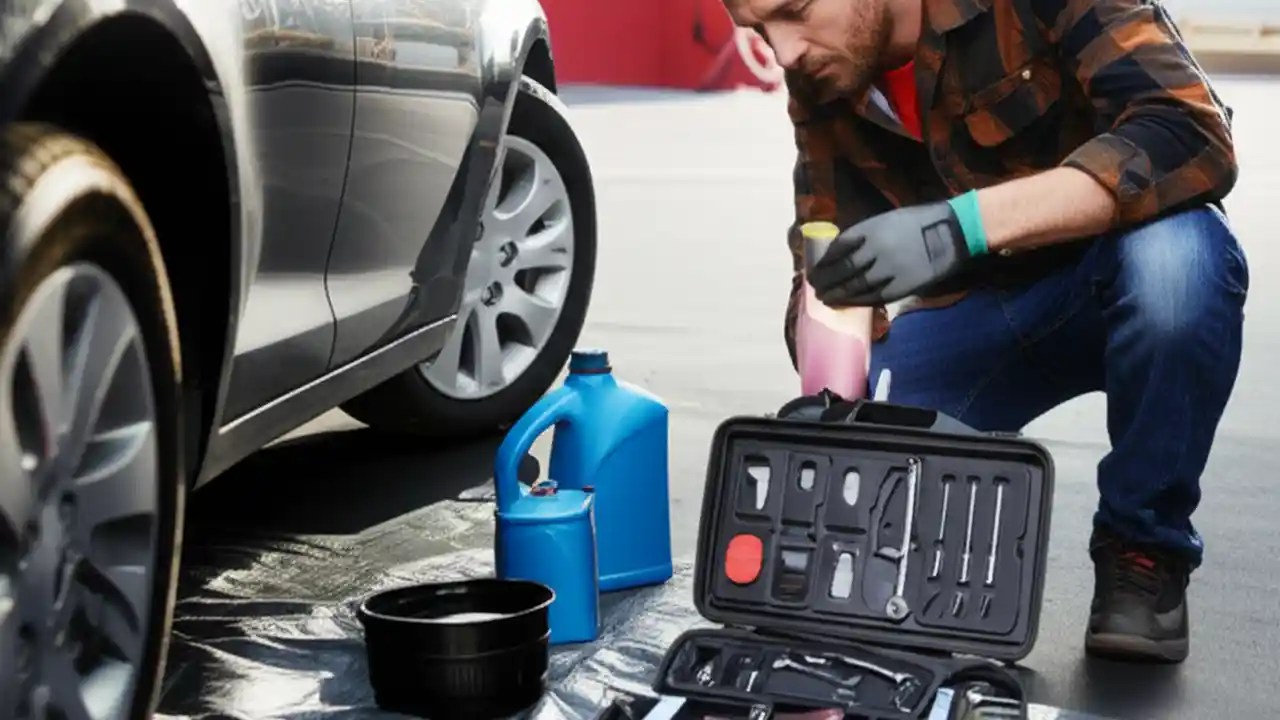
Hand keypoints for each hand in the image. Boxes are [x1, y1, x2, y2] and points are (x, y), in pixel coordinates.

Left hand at [807, 200, 975, 305]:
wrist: (951, 233)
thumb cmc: (919, 223)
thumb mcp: (887, 220)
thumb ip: (865, 235)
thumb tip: (844, 251)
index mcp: (871, 229)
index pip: (839, 247)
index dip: (825, 260)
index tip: (816, 268)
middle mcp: (875, 249)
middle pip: (843, 268)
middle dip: (825, 279)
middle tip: (814, 286)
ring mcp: (887, 269)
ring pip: (855, 285)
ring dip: (837, 293)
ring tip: (824, 298)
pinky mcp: (900, 286)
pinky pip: (873, 296)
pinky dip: (857, 300)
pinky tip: (848, 302)